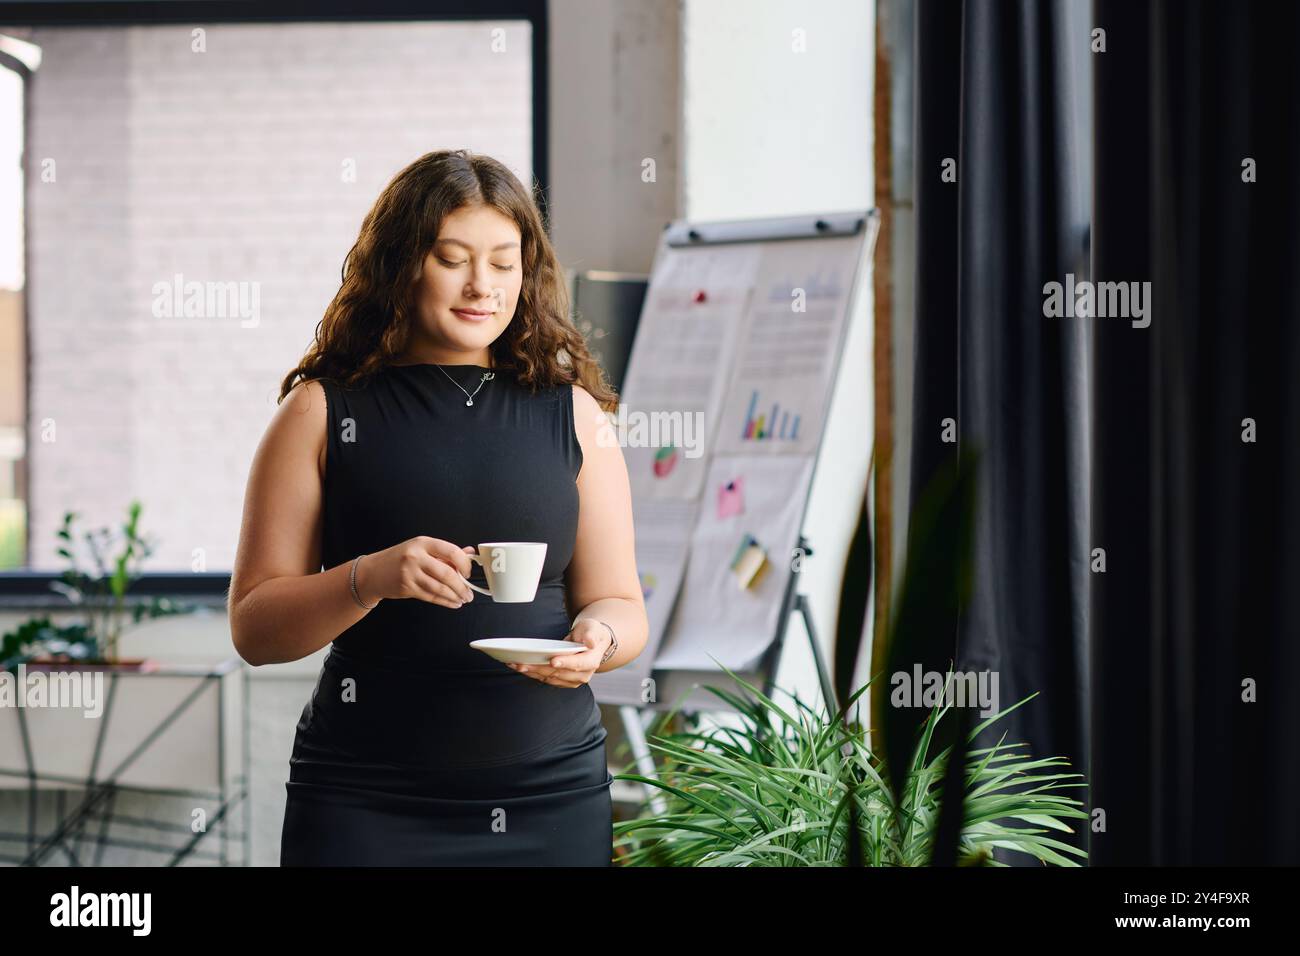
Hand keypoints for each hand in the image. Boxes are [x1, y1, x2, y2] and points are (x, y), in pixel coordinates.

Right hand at [354, 536, 476, 608]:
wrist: (372, 573)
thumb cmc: (399, 559)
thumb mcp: (421, 549)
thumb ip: (445, 552)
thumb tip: (469, 552)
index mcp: (423, 543)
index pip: (451, 551)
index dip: (464, 564)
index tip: (468, 572)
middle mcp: (416, 556)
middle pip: (447, 573)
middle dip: (462, 586)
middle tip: (469, 592)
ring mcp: (410, 573)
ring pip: (439, 588)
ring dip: (455, 596)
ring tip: (462, 599)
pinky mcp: (406, 588)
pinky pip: (430, 596)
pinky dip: (444, 601)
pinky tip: (452, 602)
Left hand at [506, 619, 611, 687]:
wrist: (589, 641)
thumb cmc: (590, 632)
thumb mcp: (592, 628)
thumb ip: (591, 634)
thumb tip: (590, 642)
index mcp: (591, 662)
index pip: (577, 664)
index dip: (565, 663)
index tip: (552, 661)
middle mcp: (582, 675)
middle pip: (558, 673)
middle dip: (539, 668)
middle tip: (522, 663)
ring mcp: (571, 680)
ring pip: (548, 678)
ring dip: (531, 672)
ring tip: (515, 664)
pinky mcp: (561, 681)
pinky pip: (545, 679)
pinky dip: (532, 673)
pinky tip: (520, 667)